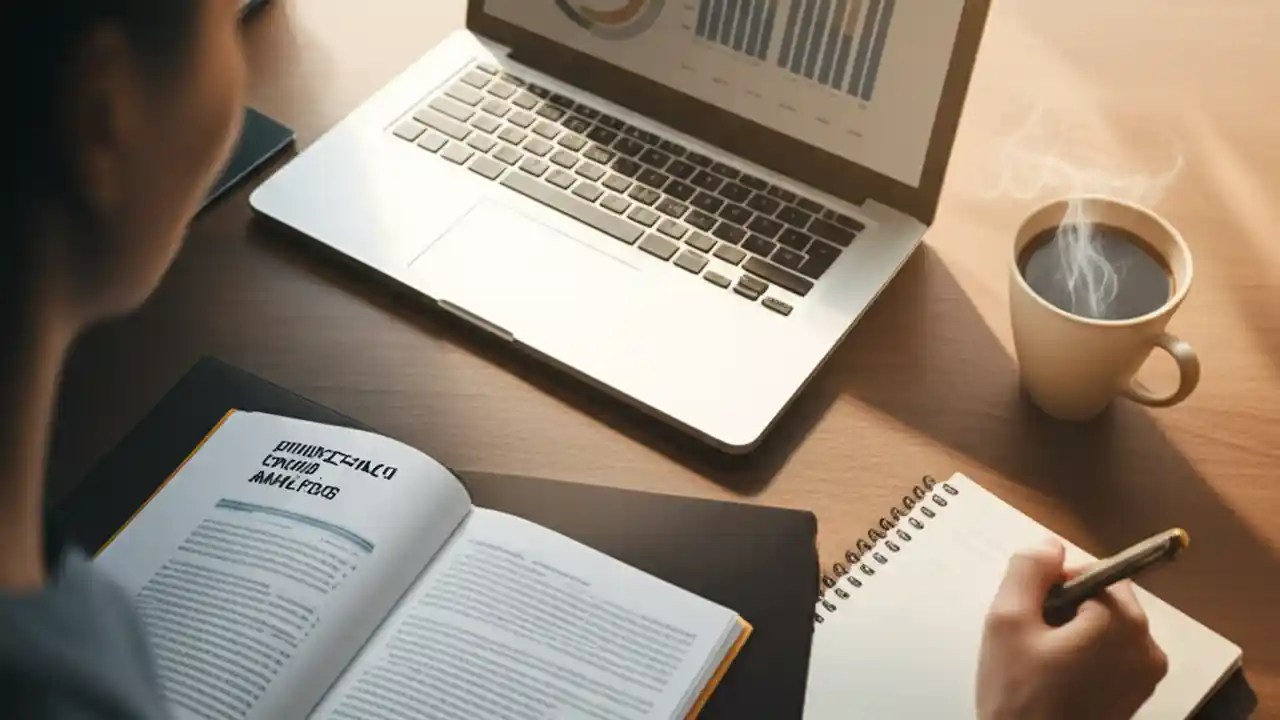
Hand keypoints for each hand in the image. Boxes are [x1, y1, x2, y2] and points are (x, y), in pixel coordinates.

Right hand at [976, 539, 1168, 719]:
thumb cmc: (1019, 697)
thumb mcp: (1006, 621)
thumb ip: (1028, 570)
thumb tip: (1049, 545)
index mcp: (1122, 620)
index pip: (1087, 570)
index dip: (1050, 586)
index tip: (1030, 616)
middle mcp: (1146, 644)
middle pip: (1100, 597)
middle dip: (1063, 608)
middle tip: (1031, 640)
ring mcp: (1146, 673)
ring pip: (1103, 625)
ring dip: (1072, 632)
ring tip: (1041, 662)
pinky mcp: (1136, 693)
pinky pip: (1109, 653)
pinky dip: (1083, 656)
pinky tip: (1055, 678)